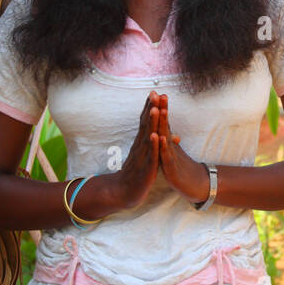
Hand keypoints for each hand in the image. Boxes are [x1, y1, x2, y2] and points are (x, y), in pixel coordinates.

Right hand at [109, 91, 162, 209]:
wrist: (124, 192)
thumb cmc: (137, 172)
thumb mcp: (146, 155)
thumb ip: (152, 142)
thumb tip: (159, 131)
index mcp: (142, 142)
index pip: (146, 121)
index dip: (150, 107)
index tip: (154, 91)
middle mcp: (141, 146)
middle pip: (146, 124)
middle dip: (151, 108)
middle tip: (154, 92)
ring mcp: (143, 156)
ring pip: (148, 136)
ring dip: (152, 122)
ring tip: (155, 108)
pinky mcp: (146, 168)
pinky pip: (150, 155)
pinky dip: (152, 145)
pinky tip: (155, 136)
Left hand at [155, 94, 211, 204]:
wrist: (196, 185)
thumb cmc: (183, 168)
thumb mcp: (174, 152)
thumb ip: (170, 140)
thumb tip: (168, 129)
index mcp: (168, 142)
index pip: (163, 122)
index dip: (160, 108)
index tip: (156, 93)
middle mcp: (170, 146)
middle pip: (165, 125)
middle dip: (162, 109)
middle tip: (160, 94)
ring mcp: (171, 156)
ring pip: (166, 137)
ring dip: (164, 123)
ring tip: (160, 109)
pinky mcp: (171, 168)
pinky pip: (166, 156)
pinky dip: (163, 146)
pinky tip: (160, 137)